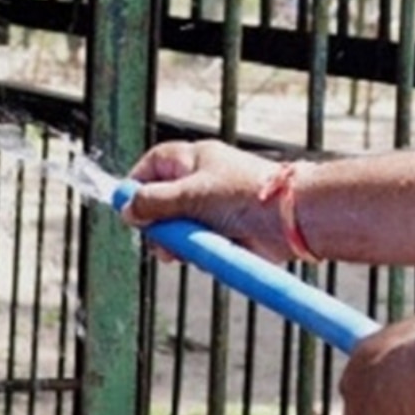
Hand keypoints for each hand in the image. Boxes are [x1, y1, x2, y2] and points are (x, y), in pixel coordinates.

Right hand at [122, 139, 293, 262]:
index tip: (126, 207)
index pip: (153, 165)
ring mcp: (213, 208)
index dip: (136, 184)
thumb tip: (127, 209)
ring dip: (175, 241)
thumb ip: (154, 202)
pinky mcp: (224, 232)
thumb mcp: (190, 195)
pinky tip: (199, 254)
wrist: (288, 219)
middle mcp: (201, 181)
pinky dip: (195, 250)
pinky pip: (197, 243)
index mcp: (193, 160)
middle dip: (156, 222)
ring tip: (178, 251)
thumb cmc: (244, 194)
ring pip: (178, 227)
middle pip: (161, 201)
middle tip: (157, 239)